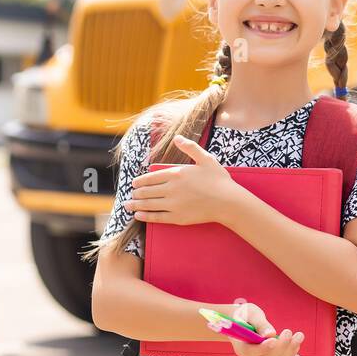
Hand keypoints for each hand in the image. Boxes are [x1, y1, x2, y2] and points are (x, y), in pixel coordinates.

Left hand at [125, 136, 241, 225]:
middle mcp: (171, 189)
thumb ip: (190, 147)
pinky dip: (145, 216)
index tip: (134, 183)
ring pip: (148, 204)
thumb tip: (177, 138)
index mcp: (177, 174)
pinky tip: (138, 215)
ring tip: (128, 205)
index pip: (151, 177)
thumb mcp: (206, 159)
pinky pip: (156, 217)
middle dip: (136, 193)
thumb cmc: (219, 180)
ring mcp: (173, 204)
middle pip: (147, 191)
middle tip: (131, 194)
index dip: (140, 181)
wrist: (228, 202)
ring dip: (136, 204)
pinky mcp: (177, 217)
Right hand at [209, 302, 304, 355]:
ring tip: (300, 335)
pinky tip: (297, 342)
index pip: (251, 351)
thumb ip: (259, 324)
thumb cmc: (246, 315)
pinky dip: (291, 352)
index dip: (263, 348)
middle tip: (288, 331)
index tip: (273, 340)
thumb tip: (271, 334)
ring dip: (290, 349)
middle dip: (281, 345)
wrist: (244, 321)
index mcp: (241, 345)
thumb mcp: (250, 314)